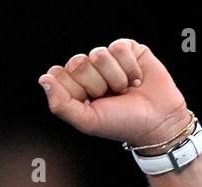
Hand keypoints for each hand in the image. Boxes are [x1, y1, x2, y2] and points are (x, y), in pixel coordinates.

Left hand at [38, 38, 189, 147]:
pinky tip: (136, 79)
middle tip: (110, 97)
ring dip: (115, 78)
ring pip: (98, 54)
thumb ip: (60, 104)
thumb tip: (44, 79)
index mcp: (75, 87)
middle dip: (96, 84)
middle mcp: (89, 71)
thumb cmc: (122, 123)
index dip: (75, 89)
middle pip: (77, 62)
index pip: (58, 74)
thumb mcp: (87, 121)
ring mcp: (107, 59)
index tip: (91, 103)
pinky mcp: (127, 49)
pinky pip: (118, 47)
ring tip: (125, 90)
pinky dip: (129, 67)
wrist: (157, 121)